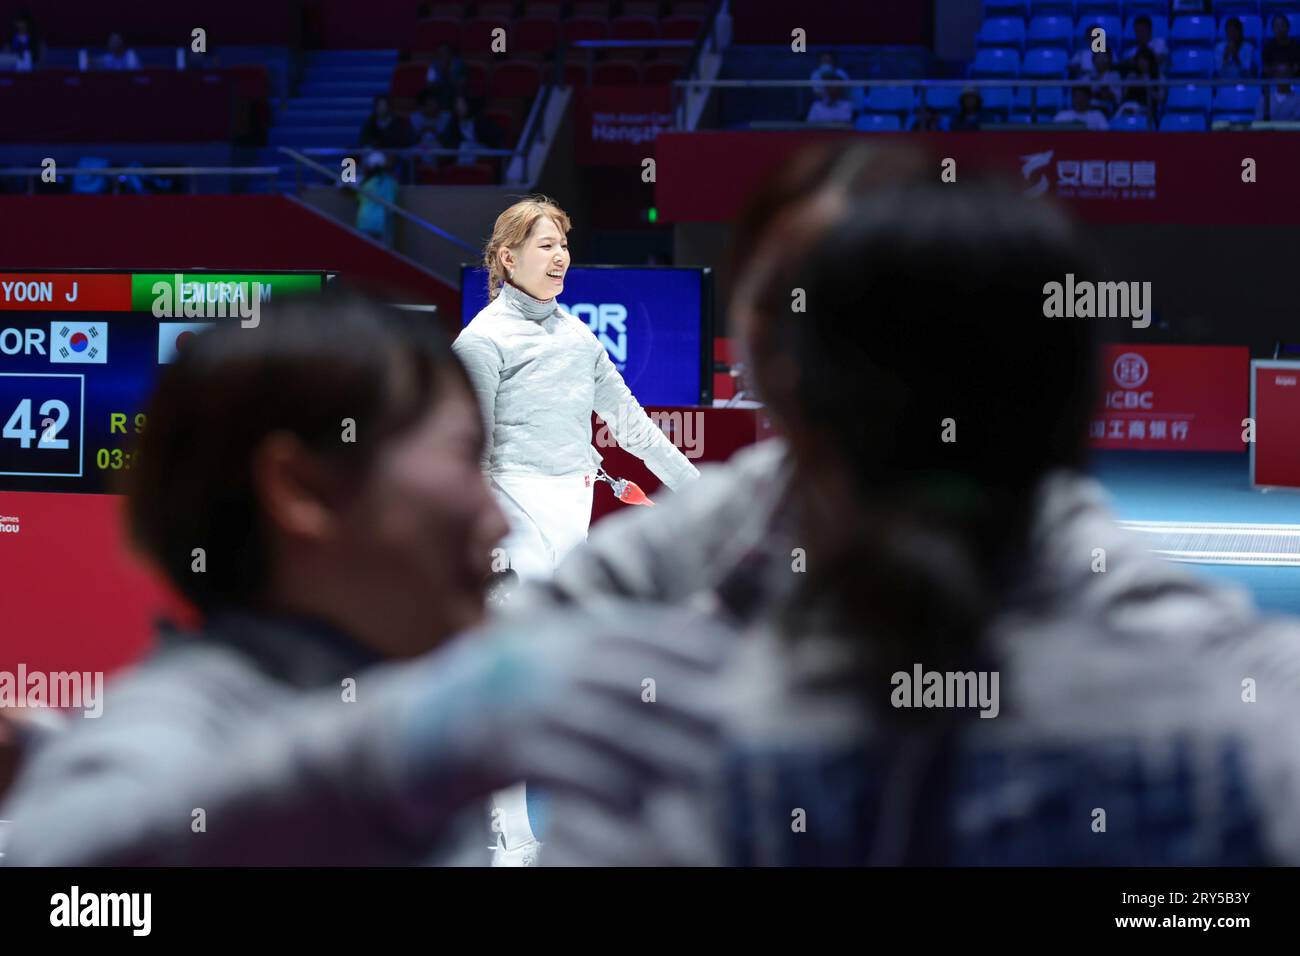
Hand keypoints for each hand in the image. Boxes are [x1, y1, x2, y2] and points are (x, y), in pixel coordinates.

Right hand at [398, 602, 738, 818]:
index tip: (736, 656)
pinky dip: (603, 787)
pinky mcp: (501, 750)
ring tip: (700, 770)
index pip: (639, 627)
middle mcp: (547, 659)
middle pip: (629, 677)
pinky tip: (638, 804)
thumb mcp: (566, 649)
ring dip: (657, 751)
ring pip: (603, 727)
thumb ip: (631, 637)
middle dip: (685, 700)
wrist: (421, 725)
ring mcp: (523, 703)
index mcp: (566, 631)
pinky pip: (563, 769)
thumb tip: (713, 617)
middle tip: (735, 723)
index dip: (689, 639)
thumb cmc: (517, 689)